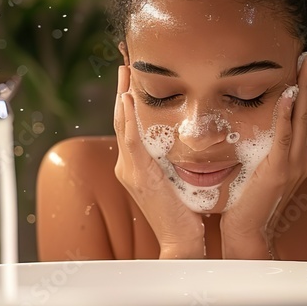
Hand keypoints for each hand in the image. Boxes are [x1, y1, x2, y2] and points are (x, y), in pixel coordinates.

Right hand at [114, 64, 205, 258]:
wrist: (181, 243)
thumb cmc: (185, 216)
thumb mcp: (177, 181)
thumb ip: (173, 162)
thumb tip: (185, 143)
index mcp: (135, 167)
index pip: (129, 126)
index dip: (128, 99)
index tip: (132, 76)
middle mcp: (127, 166)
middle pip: (121, 119)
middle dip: (122, 90)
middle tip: (124, 63)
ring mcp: (130, 171)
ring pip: (123, 124)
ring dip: (123, 95)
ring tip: (125, 71)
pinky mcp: (140, 175)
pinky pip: (131, 140)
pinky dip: (129, 117)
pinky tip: (129, 98)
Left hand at [219, 49, 306, 258]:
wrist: (246, 234)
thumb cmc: (245, 205)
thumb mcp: (257, 171)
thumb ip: (262, 151)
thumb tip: (252, 130)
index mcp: (296, 157)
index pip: (304, 115)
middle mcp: (301, 158)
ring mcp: (293, 165)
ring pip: (302, 118)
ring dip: (305, 88)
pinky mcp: (279, 171)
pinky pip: (285, 137)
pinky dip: (288, 113)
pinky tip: (289, 93)